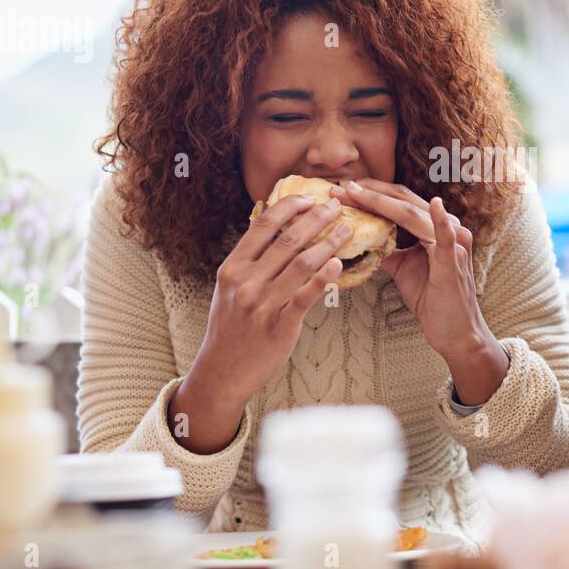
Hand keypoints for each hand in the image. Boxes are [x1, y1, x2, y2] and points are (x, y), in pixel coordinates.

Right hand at [188, 193, 352, 399]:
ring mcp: (262, 304)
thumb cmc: (229, 326)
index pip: (263, 225)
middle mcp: (245, 282)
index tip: (310, 197)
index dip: (289, 206)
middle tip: (337, 205)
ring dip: (328, 242)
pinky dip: (324, 277)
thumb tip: (272, 229)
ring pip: (302, 264)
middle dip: (316, 218)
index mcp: (232, 267)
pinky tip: (339, 264)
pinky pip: (306, 296)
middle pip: (287, 240)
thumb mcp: (228, 288)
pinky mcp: (280, 326)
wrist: (222, 371)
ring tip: (346, 229)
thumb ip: (248, 261)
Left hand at [331, 179, 492, 359]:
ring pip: (412, 214)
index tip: (344, 189)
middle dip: (370, 192)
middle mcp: (448, 228)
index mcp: (434, 227)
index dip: (372, 193)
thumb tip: (362, 239)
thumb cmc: (432, 300)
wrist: (454, 332)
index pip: (399, 202)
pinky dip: (441, 220)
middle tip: (341, 186)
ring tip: (355, 193)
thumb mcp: (403, 269)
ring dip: (380, 202)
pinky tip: (435, 205)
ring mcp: (454, 242)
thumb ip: (389, 250)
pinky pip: (447, 237)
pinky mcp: (455, 261)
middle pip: (404, 201)